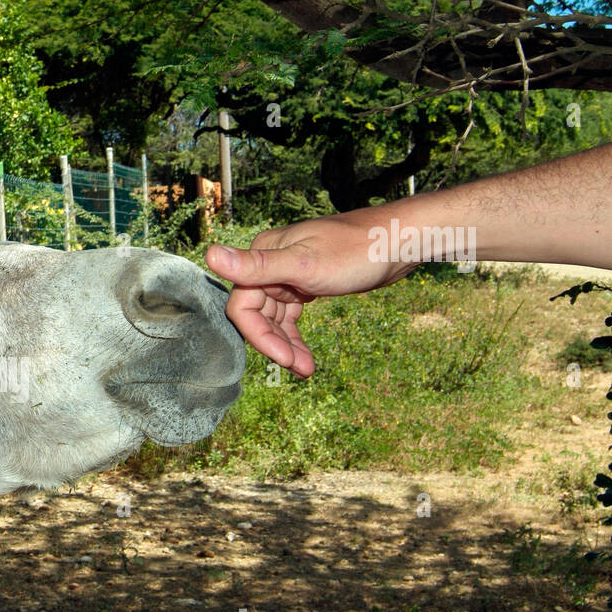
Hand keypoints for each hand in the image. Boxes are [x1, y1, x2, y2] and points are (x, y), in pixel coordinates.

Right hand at [206, 213, 408, 377]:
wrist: (402, 240)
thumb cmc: (358, 250)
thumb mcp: (305, 264)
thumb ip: (256, 265)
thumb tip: (209, 253)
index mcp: (263, 255)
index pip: (242, 307)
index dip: (259, 337)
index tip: (284, 360)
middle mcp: (271, 263)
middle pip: (258, 316)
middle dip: (276, 345)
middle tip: (302, 370)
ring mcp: (289, 274)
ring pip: (275, 319)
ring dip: (287, 345)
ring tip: (307, 369)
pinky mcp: (308, 283)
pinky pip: (291, 316)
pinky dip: (296, 336)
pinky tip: (307, 354)